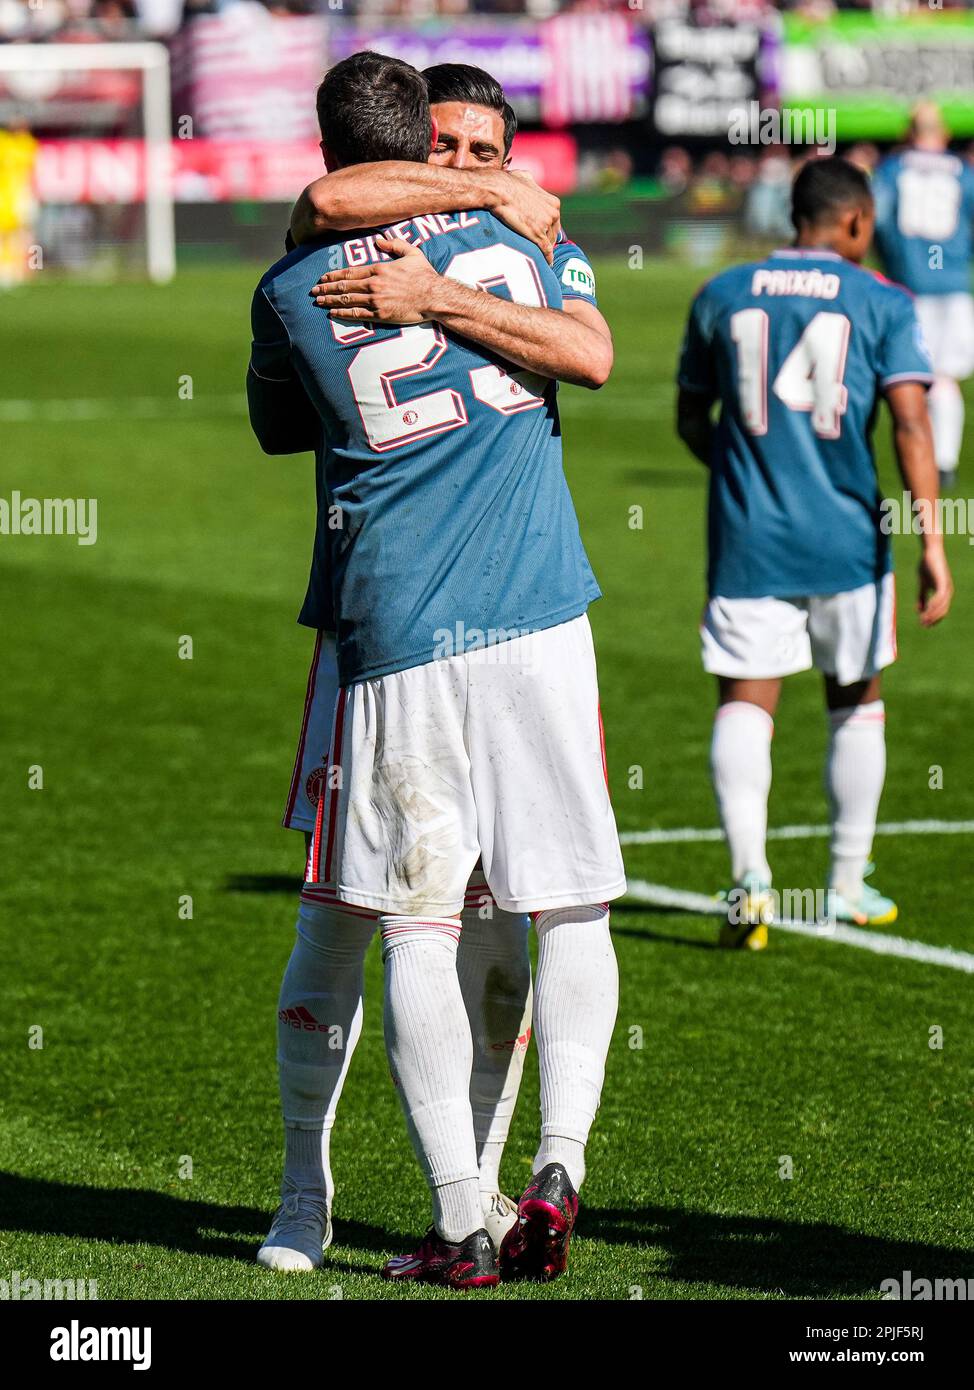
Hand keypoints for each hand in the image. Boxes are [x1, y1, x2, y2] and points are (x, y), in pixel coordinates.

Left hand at [309, 236, 439, 323]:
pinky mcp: (380, 314)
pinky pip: (357, 314)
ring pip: (347, 300)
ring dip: (330, 300)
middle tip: (313, 291)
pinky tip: (332, 313)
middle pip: (344, 286)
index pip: (349, 272)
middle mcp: (374, 284)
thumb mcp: (411, 252)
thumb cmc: (425, 275)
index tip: (322, 278)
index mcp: (379, 268)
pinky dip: (342, 313)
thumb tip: (380, 240)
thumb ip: (394, 244)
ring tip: (318, 302)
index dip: (333, 275)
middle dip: (326, 288)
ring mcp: (376, 300)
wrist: (434, 297)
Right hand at [492, 170, 559, 263]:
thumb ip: (532, 182)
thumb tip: (528, 179)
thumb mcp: (526, 178)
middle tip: (541, 247)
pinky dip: (547, 258)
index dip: (549, 229)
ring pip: (549, 242)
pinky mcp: (537, 235)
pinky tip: (547, 264)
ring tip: (540, 256)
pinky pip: (546, 250)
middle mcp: (553, 214)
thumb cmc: (509, 183)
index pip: (555, 221)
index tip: (544, 235)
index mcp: (553, 203)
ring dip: (544, 250)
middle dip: (548, 240)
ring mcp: (546, 225)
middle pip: (554, 233)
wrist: (500, 190)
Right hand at [917, 544, 952, 626]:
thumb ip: (921, 597)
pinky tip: (925, 609)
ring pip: (941, 606)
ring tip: (922, 619)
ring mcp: (946, 587)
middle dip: (932, 619)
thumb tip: (919, 610)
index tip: (925, 625)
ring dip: (931, 614)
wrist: (930, 552)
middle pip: (942, 611)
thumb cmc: (926, 566)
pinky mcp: (942, 582)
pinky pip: (939, 597)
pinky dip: (932, 604)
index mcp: (943, 592)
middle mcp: (947, 591)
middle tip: (923, 625)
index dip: (934, 619)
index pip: (941, 611)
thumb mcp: (923, 584)